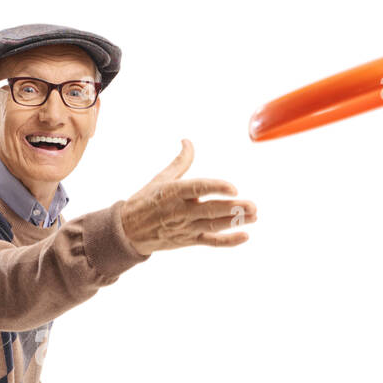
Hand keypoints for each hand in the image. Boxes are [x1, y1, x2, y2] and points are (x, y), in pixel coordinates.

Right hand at [120, 139, 256, 254]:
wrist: (128, 231)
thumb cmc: (145, 201)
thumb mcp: (161, 179)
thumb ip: (180, 162)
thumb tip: (187, 141)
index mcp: (172, 192)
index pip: (197, 189)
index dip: (216, 188)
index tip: (233, 188)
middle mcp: (179, 211)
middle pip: (210, 210)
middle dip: (233, 209)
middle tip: (253, 205)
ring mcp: (185, 228)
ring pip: (213, 225)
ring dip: (235, 222)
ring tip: (254, 215)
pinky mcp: (188, 240)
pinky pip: (210, 241)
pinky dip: (227, 241)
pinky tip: (244, 236)